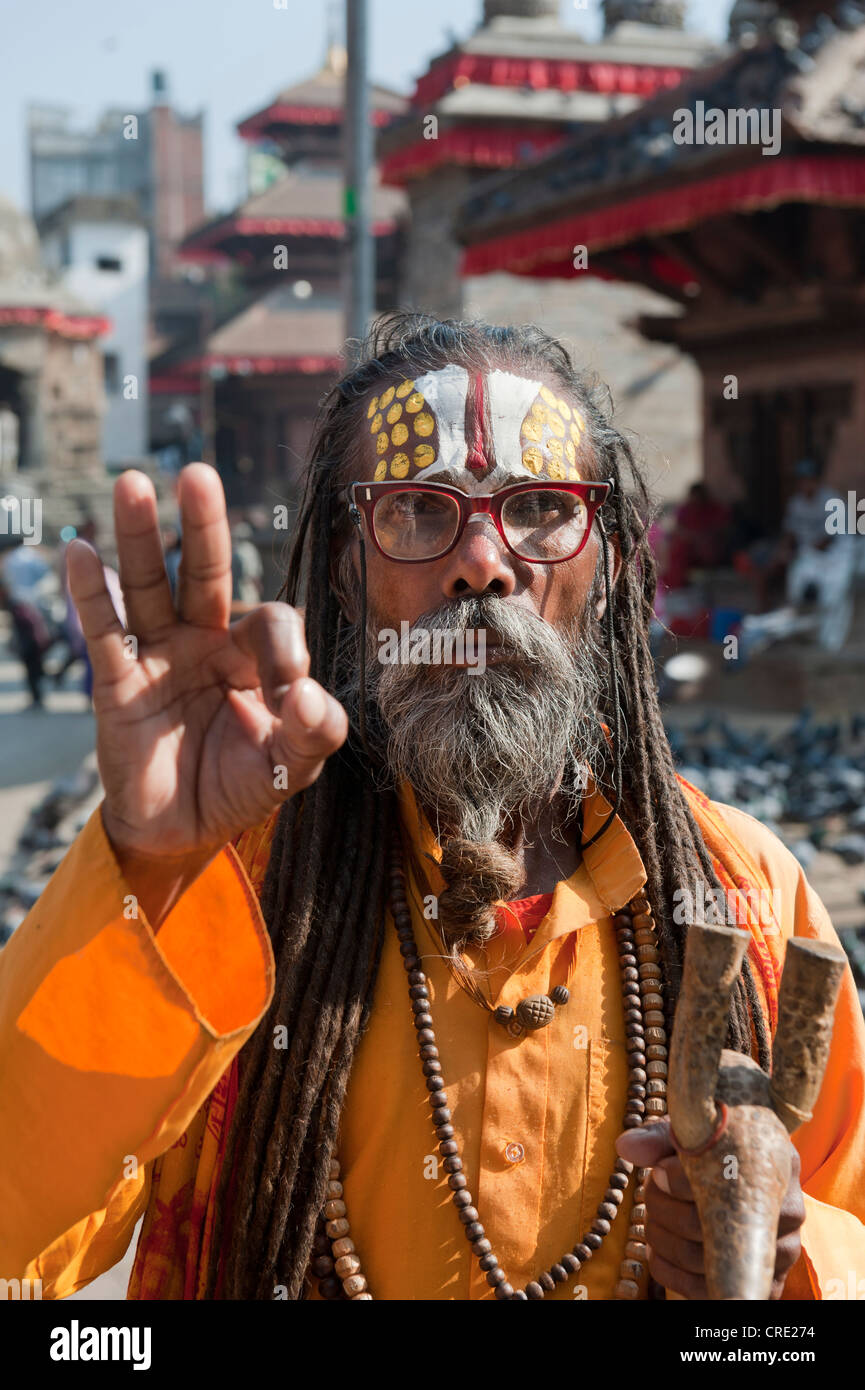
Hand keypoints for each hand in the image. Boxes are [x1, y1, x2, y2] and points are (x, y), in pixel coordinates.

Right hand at [67, 465, 346, 907]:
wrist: (182, 831)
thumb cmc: (241, 787)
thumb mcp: (294, 766)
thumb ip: (315, 733)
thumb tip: (309, 696)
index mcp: (255, 655)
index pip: (271, 623)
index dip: (284, 649)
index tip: (290, 696)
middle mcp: (207, 641)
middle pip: (207, 573)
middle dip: (205, 526)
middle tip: (198, 475)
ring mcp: (160, 655)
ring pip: (151, 585)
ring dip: (142, 537)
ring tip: (132, 484)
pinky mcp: (118, 682)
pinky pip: (105, 631)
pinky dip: (90, 593)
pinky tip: (80, 552)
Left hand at [616, 1118, 804, 1299]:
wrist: (745, 1182)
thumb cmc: (715, 1153)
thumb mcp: (694, 1136)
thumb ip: (661, 1139)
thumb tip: (626, 1147)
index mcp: (776, 1163)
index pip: (726, 1179)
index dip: (679, 1180)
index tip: (656, 1173)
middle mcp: (789, 1211)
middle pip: (710, 1224)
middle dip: (663, 1208)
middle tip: (649, 1191)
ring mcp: (780, 1253)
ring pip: (704, 1261)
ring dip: (661, 1239)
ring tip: (652, 1218)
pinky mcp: (764, 1284)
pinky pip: (707, 1290)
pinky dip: (668, 1271)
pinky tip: (657, 1250)